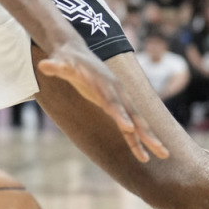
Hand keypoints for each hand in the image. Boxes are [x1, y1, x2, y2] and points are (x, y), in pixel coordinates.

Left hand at [37, 47, 170, 162]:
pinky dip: (136, 141)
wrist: (77, 52)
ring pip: (136, 123)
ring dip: (149, 139)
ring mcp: (119, 100)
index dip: (120, 113)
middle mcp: (116, 92)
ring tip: (164, 155)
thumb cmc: (67, 59)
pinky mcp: (116, 107)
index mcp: (104, 82)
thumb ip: (56, 66)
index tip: (128, 128)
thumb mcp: (60, 62)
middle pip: (133, 114)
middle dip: (145, 131)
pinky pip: (128, 127)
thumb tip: (45, 65)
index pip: (112, 100)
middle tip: (158, 147)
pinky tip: (144, 156)